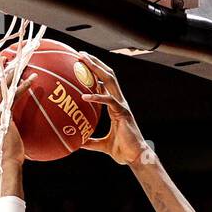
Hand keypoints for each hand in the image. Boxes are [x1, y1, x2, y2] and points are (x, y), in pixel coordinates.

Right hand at [0, 65, 36, 167]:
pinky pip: (13, 94)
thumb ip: (3, 121)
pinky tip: (34, 78)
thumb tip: (11, 118)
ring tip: (21, 60)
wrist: (5, 164)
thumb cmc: (5, 153)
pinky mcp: (1, 114)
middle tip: (7, 56)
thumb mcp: (2, 134)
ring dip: (11, 70)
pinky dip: (24, 85)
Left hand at [76, 52, 151, 166]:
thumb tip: (77, 143)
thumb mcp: (100, 145)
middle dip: (95, 63)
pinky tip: (84, 97)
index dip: (95, 73)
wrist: (134, 157)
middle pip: (107, 75)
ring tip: (83, 61)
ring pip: (110, 81)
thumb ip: (90, 142)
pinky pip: (109, 101)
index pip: (105, 84)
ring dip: (96, 69)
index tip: (82, 65)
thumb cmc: (122, 151)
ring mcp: (121, 105)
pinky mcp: (123, 112)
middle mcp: (119, 101)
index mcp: (115, 106)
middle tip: (80, 54)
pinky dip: (97, 97)